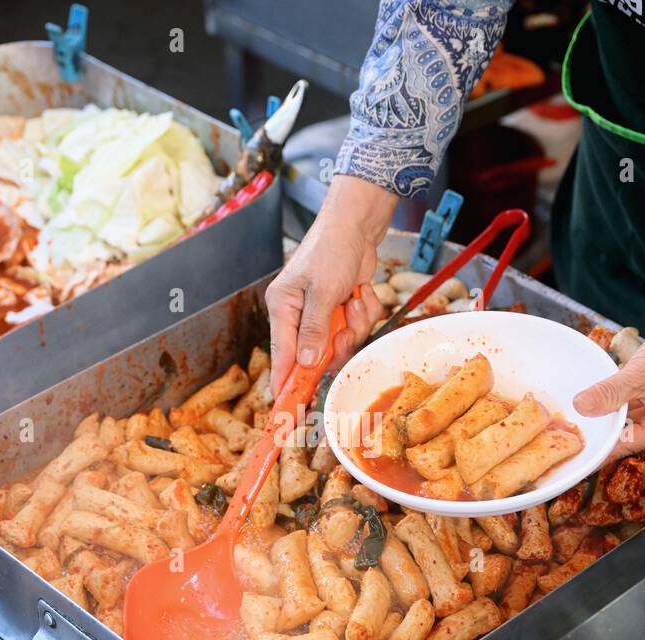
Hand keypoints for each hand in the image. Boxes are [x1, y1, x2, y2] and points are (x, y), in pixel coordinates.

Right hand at [266, 175, 398, 392]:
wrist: (357, 226)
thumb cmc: (331, 249)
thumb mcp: (322, 290)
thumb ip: (314, 329)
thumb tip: (308, 363)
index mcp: (282, 308)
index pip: (281, 355)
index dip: (285, 382)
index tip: (287, 408)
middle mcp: (298, 315)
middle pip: (317, 354)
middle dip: (338, 342)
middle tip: (345, 326)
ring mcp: (322, 315)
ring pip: (342, 343)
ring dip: (355, 324)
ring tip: (354, 298)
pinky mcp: (342, 312)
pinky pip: (356, 328)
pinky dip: (364, 312)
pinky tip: (359, 292)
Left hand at [573, 279, 644, 457]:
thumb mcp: (641, 374)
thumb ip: (610, 393)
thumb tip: (582, 407)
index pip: (627, 445)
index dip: (601, 449)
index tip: (578, 453)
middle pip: (625, 432)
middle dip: (600, 429)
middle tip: (570, 431)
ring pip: (624, 414)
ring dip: (604, 412)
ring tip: (575, 416)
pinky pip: (627, 398)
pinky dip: (612, 397)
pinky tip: (591, 396)